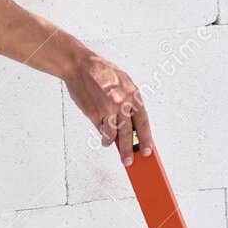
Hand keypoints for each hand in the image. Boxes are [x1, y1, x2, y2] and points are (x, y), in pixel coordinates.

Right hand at [63, 49, 152, 163]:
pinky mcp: (93, 113)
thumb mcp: (123, 83)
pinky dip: (100, 133)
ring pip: (112, 134)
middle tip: (129, 162)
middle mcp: (122, 103)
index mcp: (133, 95)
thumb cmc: (102, 73)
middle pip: (128, 133)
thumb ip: (129, 102)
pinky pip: (99, 129)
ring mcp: (107, 109)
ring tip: (108, 144)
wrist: (80, 66)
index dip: (146, 138)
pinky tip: (100, 134)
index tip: (148, 151)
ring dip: (110, 142)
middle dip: (129, 150)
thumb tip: (132, 125)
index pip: (143, 122)